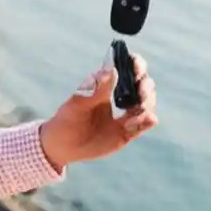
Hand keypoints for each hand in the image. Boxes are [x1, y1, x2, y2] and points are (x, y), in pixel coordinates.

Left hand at [39, 53, 157, 169]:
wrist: (62, 146)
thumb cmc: (67, 119)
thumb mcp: (78, 104)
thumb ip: (95, 89)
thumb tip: (110, 69)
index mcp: (106, 85)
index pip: (127, 68)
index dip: (136, 64)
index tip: (136, 68)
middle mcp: (120, 97)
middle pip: (143, 84)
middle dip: (146, 86)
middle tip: (141, 93)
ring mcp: (125, 115)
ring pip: (146, 103)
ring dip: (147, 104)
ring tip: (135, 113)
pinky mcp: (127, 132)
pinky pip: (143, 124)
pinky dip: (147, 120)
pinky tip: (147, 120)